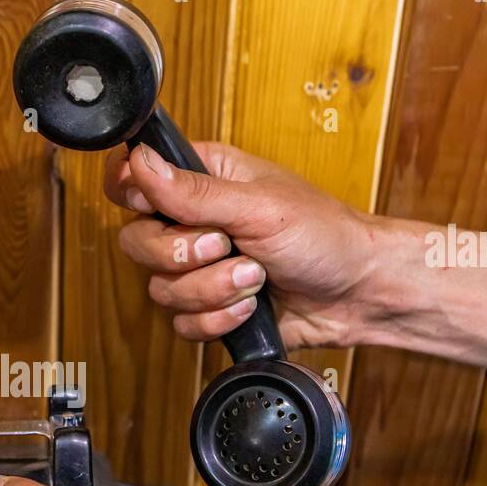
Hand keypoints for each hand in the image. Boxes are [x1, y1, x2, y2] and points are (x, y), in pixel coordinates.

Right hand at [105, 142, 382, 347]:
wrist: (355, 293)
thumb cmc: (322, 235)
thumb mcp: (258, 206)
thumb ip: (194, 191)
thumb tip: (141, 162)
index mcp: (201, 178)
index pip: (131, 179)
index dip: (133, 195)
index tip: (159, 209)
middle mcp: (192, 222)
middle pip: (136, 243)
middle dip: (181, 256)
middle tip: (225, 246)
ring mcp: (198, 269)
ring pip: (160, 290)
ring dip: (211, 290)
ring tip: (254, 276)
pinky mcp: (208, 308)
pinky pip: (182, 323)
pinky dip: (218, 318)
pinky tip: (250, 306)